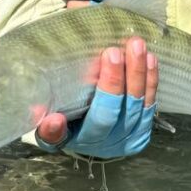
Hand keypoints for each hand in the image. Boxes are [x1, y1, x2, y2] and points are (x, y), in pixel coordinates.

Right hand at [37, 37, 159, 158]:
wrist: (94, 135)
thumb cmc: (69, 123)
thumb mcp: (53, 127)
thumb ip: (47, 124)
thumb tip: (39, 113)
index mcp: (81, 141)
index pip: (74, 131)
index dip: (64, 127)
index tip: (56, 116)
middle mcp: (107, 144)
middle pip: (113, 113)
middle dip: (114, 82)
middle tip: (113, 52)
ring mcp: (130, 137)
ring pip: (137, 105)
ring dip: (138, 74)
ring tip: (136, 46)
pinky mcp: (144, 129)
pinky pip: (151, 102)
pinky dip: (151, 79)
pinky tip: (150, 59)